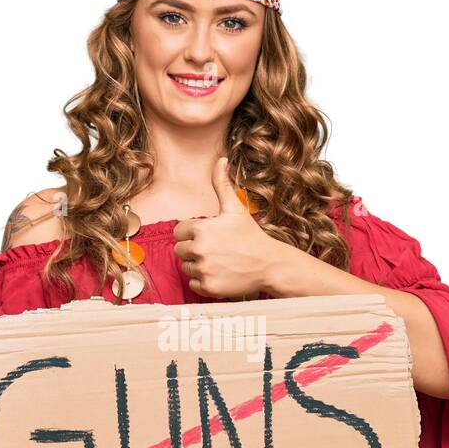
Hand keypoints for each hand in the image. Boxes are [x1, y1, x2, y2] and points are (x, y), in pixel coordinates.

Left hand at [172, 157, 281, 298]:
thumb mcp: (235, 208)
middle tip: (216, 250)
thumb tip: (220, 160)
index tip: (209, 236)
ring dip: (198, 266)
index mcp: (200, 229)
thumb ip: (221, 184)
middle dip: (193, 250)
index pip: (178, 232)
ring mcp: (204, 270)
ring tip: (219, 262)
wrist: (270, 264)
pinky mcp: (209, 287)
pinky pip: (193, 284)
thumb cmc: (251, 235)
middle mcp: (199, 249)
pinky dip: (204, 282)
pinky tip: (220, 274)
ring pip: (186, 268)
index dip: (192, 233)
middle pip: (180, 250)